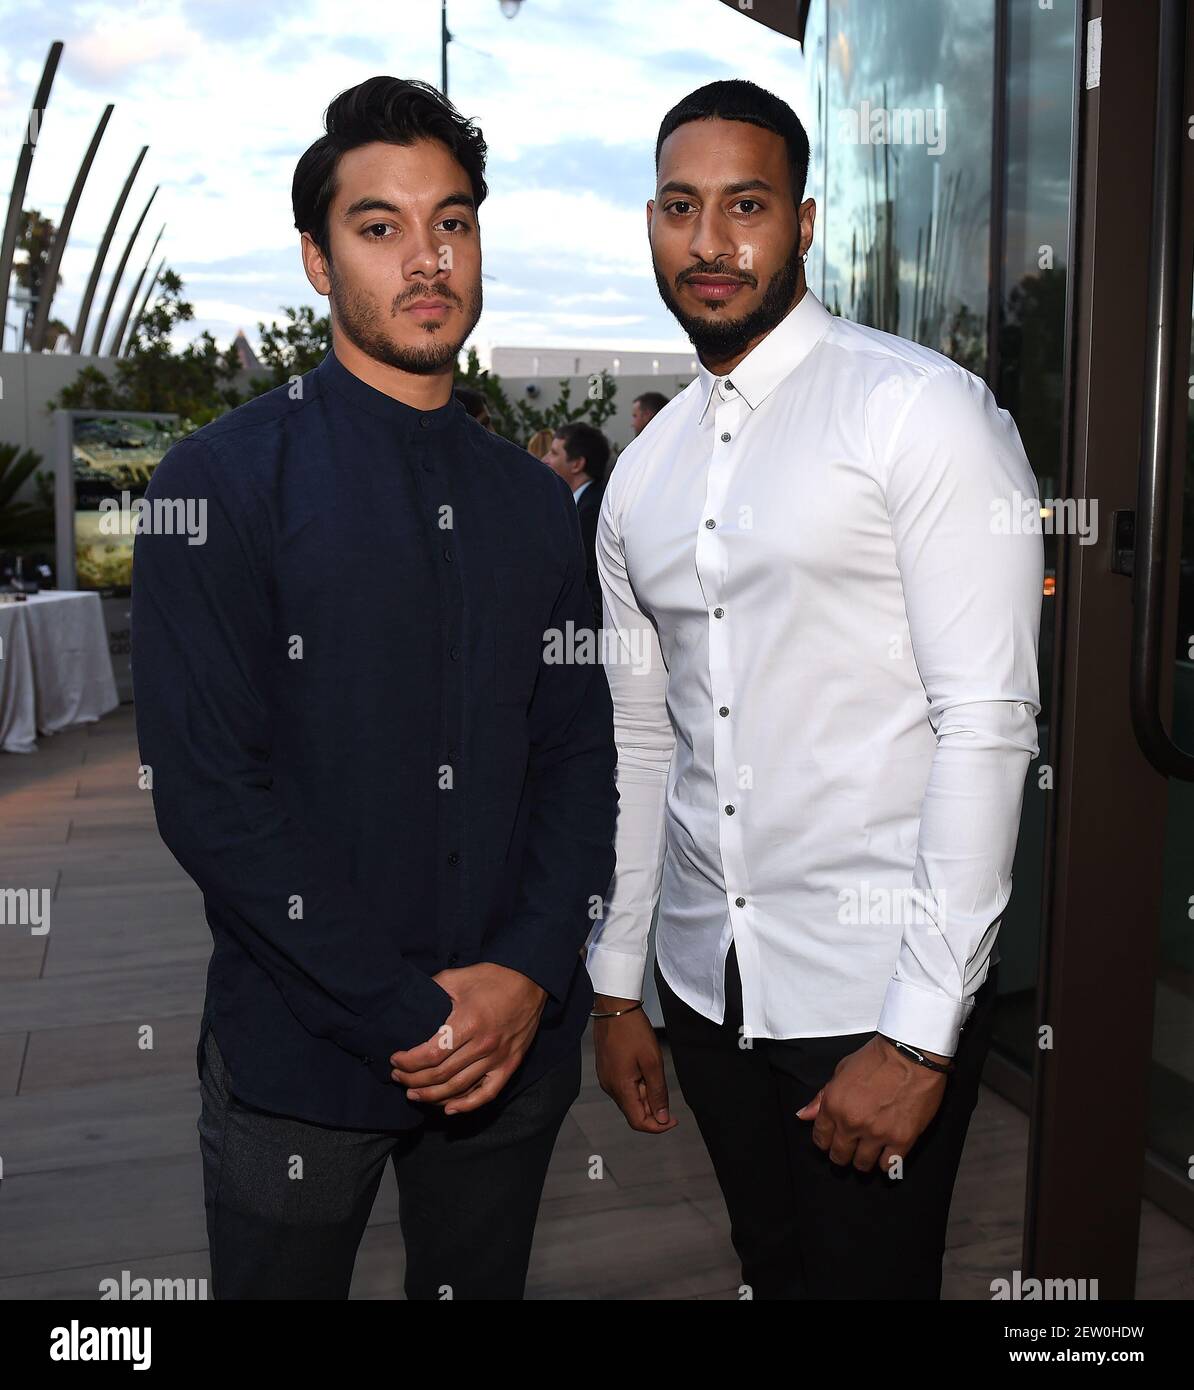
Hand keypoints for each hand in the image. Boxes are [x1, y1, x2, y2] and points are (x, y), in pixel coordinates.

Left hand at [388, 963, 547, 1114]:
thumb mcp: (457, 977)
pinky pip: (487, 1094)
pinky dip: (467, 1105)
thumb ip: (431, 990)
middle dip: (413, 1079)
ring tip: (413, 1093)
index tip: (395, 1060)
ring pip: (459, 1088)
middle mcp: (483, 1045)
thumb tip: (408, 1002)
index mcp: (469, 1022)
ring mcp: (498, 1058)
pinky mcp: (509, 1065)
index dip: (409, 1062)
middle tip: (398, 1077)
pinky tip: (448, 1109)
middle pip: (441, 1075)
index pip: (431, 1054)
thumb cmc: (491, 978)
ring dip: (432, 1096)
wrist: (529, 981)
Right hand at [592, 994, 677, 1133]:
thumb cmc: (633, 1030)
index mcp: (620, 1088)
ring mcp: (606, 1078)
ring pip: (629, 1099)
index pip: (637, 1122)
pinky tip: (644, 1069)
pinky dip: (637, 1086)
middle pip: (633, 1112)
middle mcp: (609, 1087)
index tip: (673, 1120)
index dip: (657, 1126)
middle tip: (665, 1088)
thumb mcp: (652, 1062)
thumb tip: (661, 1118)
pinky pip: (623, 1087)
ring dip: (645, 1095)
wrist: (614, 1007)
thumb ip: (657, 1092)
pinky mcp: (606, 1070)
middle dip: (652, 1108)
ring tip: (653, 1072)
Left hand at [796, 1035, 948, 1172]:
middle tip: (850, 1148)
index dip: (825, 1141)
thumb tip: (803, 1115)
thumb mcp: (842, 1070)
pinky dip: (887, 1163)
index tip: (832, 1140)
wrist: (911, 1054)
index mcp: (834, 1104)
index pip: (821, 1138)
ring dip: (864, 1160)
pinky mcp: (901, 1139)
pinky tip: (887, 1153)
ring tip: (869, 1150)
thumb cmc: (877, 1058)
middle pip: (839, 1156)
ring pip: (862, 1165)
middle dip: (842, 1154)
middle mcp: (852, 1122)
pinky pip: (889, 1166)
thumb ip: (822, 1097)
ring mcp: (877, 1133)